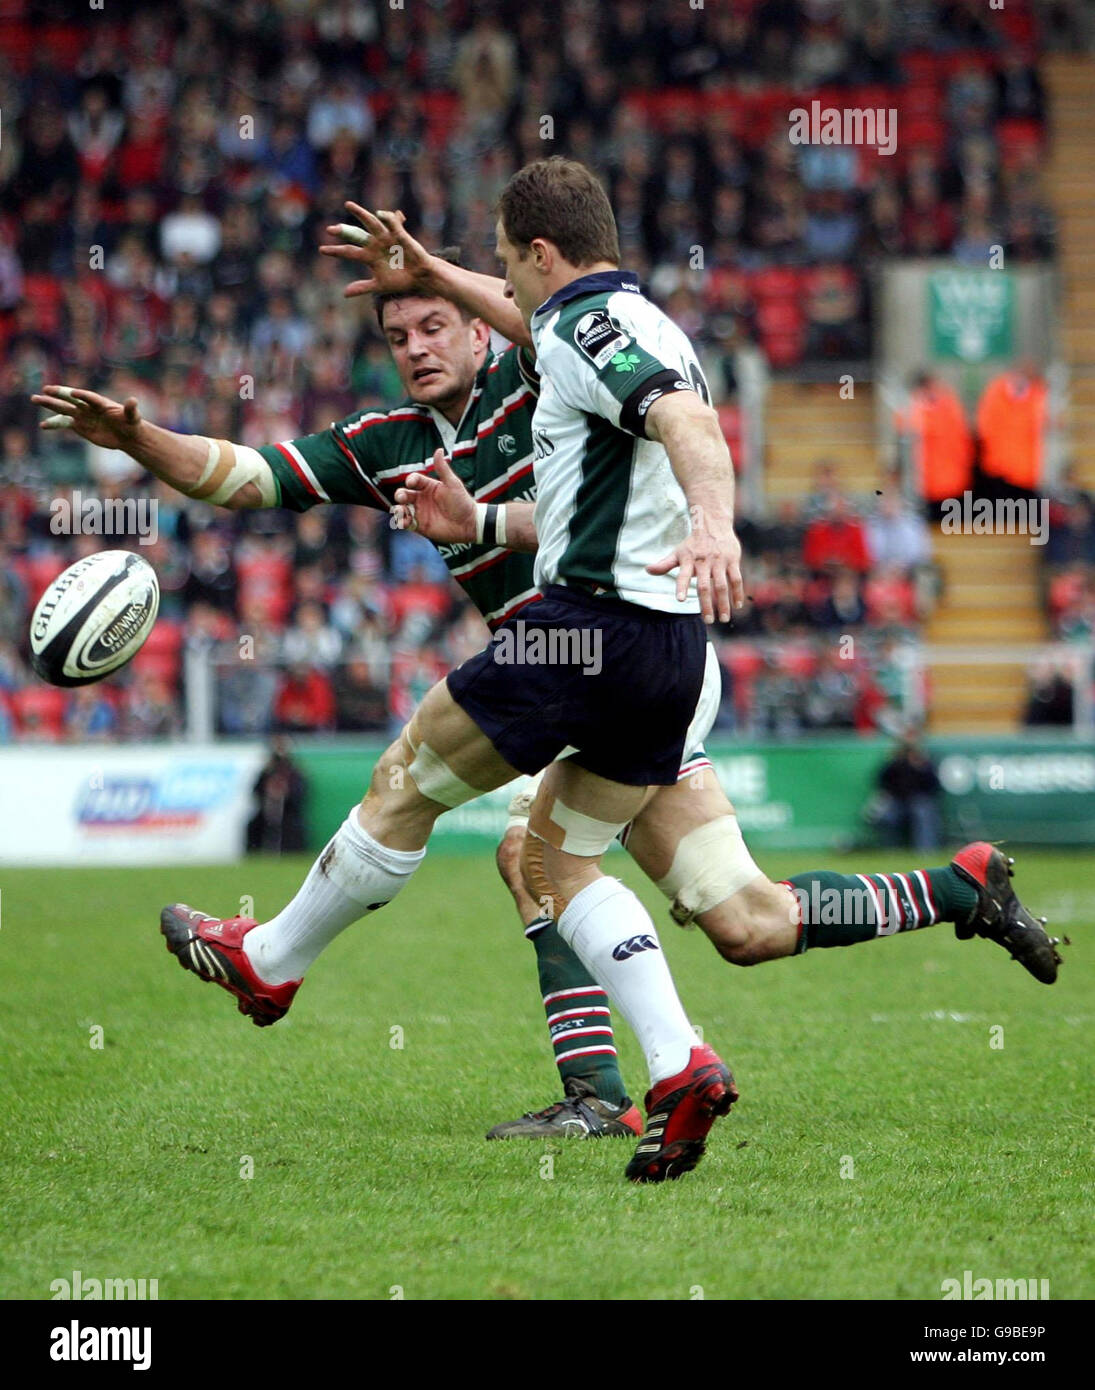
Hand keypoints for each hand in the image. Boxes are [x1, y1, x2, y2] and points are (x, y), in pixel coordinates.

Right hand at [31, 385, 143, 449]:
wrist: (126, 436)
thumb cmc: (131, 423)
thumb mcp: (132, 417)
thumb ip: (130, 409)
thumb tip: (133, 401)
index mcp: (100, 402)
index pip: (89, 397)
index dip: (82, 395)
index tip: (74, 393)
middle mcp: (88, 406)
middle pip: (71, 399)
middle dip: (58, 394)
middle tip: (45, 390)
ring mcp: (81, 415)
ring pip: (63, 409)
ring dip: (49, 404)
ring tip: (35, 399)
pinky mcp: (78, 426)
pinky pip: (63, 423)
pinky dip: (53, 424)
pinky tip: (42, 425)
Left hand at [319, 204, 434, 298]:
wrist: (420, 277)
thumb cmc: (401, 280)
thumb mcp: (380, 285)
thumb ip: (363, 287)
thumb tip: (344, 293)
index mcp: (369, 256)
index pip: (349, 251)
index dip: (336, 251)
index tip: (321, 250)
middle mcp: (375, 244)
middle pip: (356, 234)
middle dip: (344, 231)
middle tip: (329, 230)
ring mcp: (386, 238)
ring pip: (371, 223)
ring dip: (360, 214)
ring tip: (348, 205)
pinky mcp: (400, 234)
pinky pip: (393, 224)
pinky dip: (388, 218)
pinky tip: (380, 213)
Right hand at [391, 448, 477, 543]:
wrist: (468, 524)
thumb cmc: (462, 502)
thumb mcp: (452, 484)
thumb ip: (443, 468)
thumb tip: (439, 449)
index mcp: (428, 486)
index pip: (415, 480)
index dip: (411, 480)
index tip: (411, 483)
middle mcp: (422, 498)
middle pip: (404, 494)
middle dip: (400, 495)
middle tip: (402, 497)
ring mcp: (420, 512)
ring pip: (402, 508)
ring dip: (398, 509)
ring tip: (401, 511)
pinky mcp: (419, 525)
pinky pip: (406, 522)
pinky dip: (401, 522)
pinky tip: (404, 522)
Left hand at [647, 509, 744, 622]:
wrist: (713, 524)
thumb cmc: (693, 544)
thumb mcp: (678, 553)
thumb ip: (664, 564)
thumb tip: (647, 570)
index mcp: (688, 561)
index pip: (683, 575)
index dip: (681, 587)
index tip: (680, 600)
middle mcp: (704, 562)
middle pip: (704, 586)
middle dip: (706, 605)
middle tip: (707, 621)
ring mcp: (719, 561)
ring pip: (722, 585)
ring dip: (723, 603)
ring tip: (723, 619)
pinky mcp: (732, 560)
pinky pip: (736, 579)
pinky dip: (737, 593)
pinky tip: (737, 606)